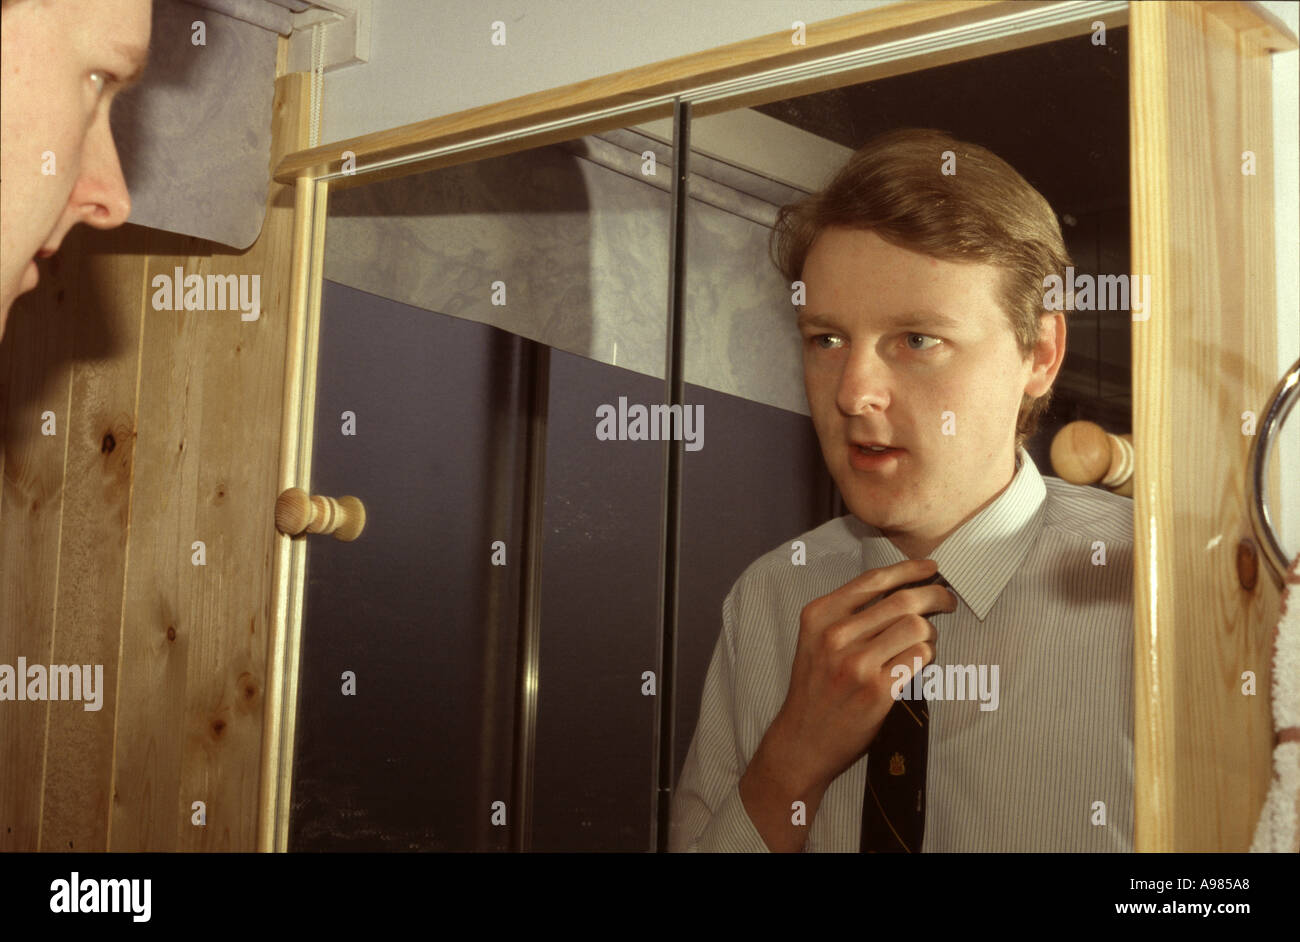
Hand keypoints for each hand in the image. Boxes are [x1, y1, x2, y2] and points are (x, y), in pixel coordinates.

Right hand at [765, 557, 955, 793]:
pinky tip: (922, 660)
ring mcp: (856, 664)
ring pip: (916, 626)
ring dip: (932, 630)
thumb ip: (847, 614)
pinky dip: (929, 654)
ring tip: (928, 639)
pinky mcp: (877, 690)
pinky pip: (920, 656)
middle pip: (902, 600)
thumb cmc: (815, 687)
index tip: (931, 568)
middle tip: (947, 600)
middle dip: (934, 595)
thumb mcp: (816, 640)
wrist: (802, 740)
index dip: (909, 569)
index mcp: (819, 615)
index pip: (873, 580)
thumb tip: (900, 588)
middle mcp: (835, 635)